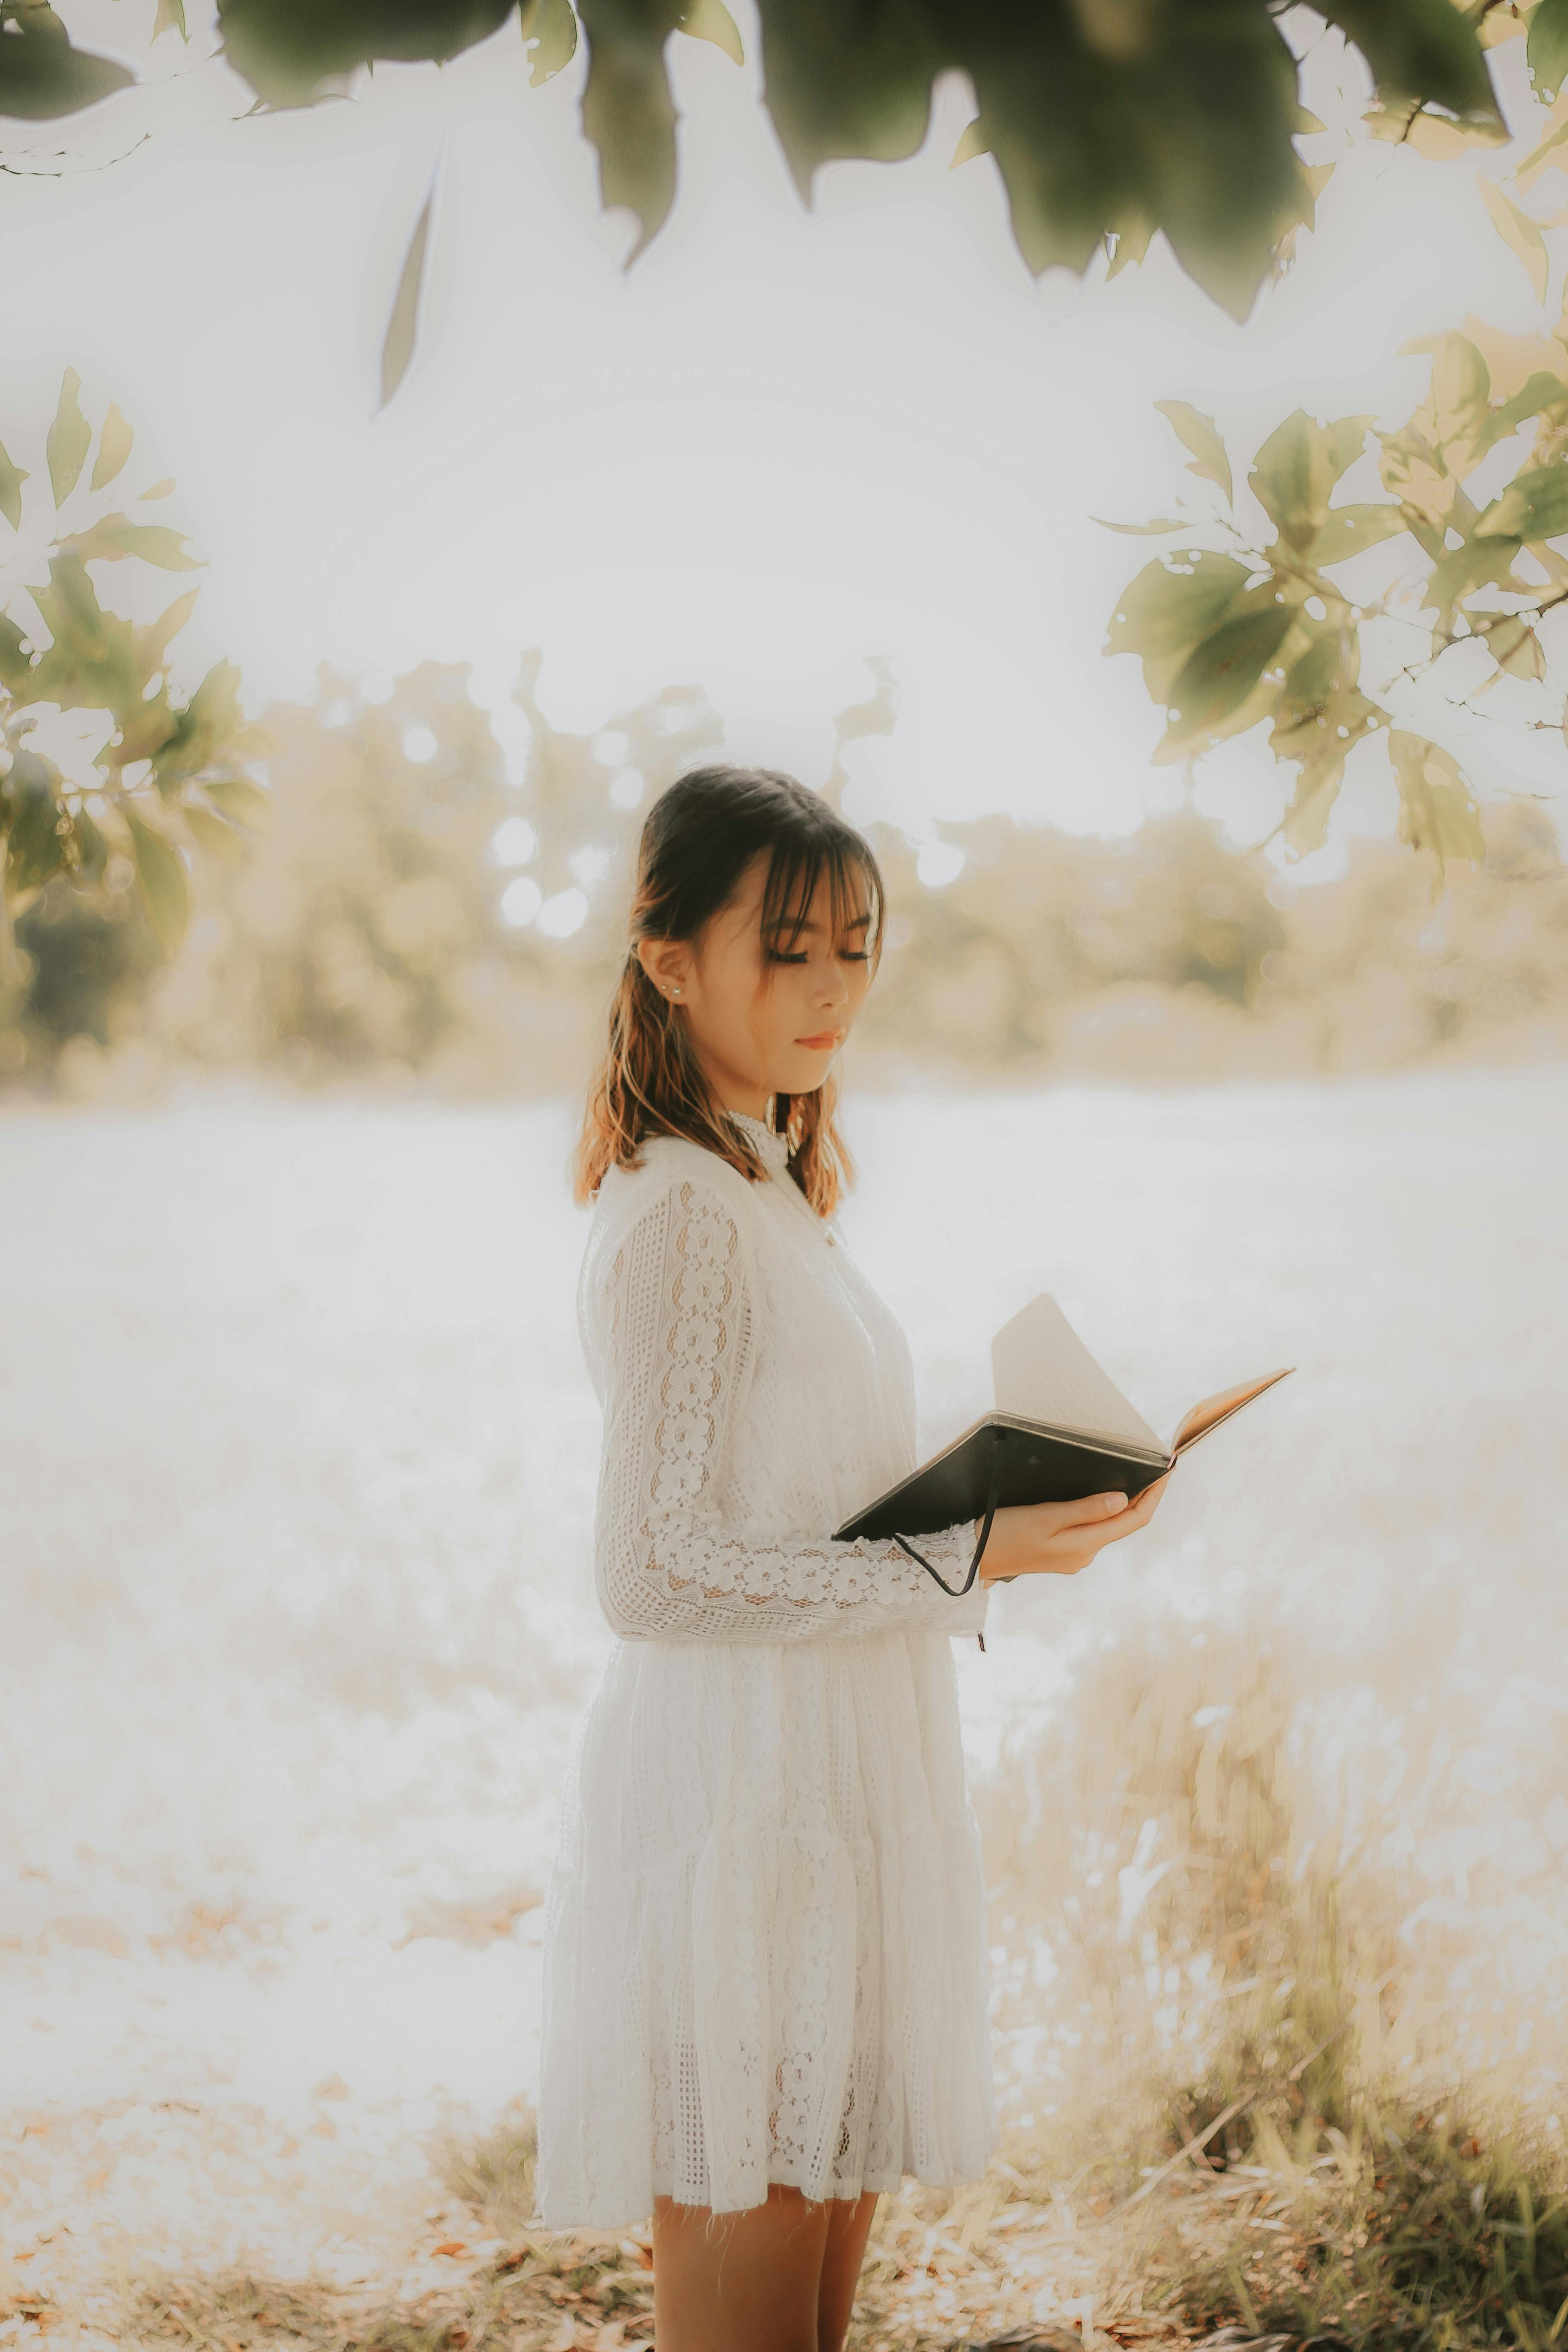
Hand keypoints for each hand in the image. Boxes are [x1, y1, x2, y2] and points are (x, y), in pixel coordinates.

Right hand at [979, 1473, 1171, 1581]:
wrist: (973, 1558)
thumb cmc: (1004, 1534)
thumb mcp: (1045, 1517)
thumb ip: (1085, 1509)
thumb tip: (1123, 1500)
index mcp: (1085, 1545)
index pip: (1134, 1519)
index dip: (1155, 1494)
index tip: (1168, 1471)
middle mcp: (1085, 1554)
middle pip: (1125, 1522)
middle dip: (1144, 1496)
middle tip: (1157, 1468)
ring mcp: (1073, 1556)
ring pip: (1109, 1526)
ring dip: (1124, 1503)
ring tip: (1135, 1477)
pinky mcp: (1062, 1553)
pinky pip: (1091, 1529)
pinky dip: (1102, 1512)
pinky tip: (1100, 1497)